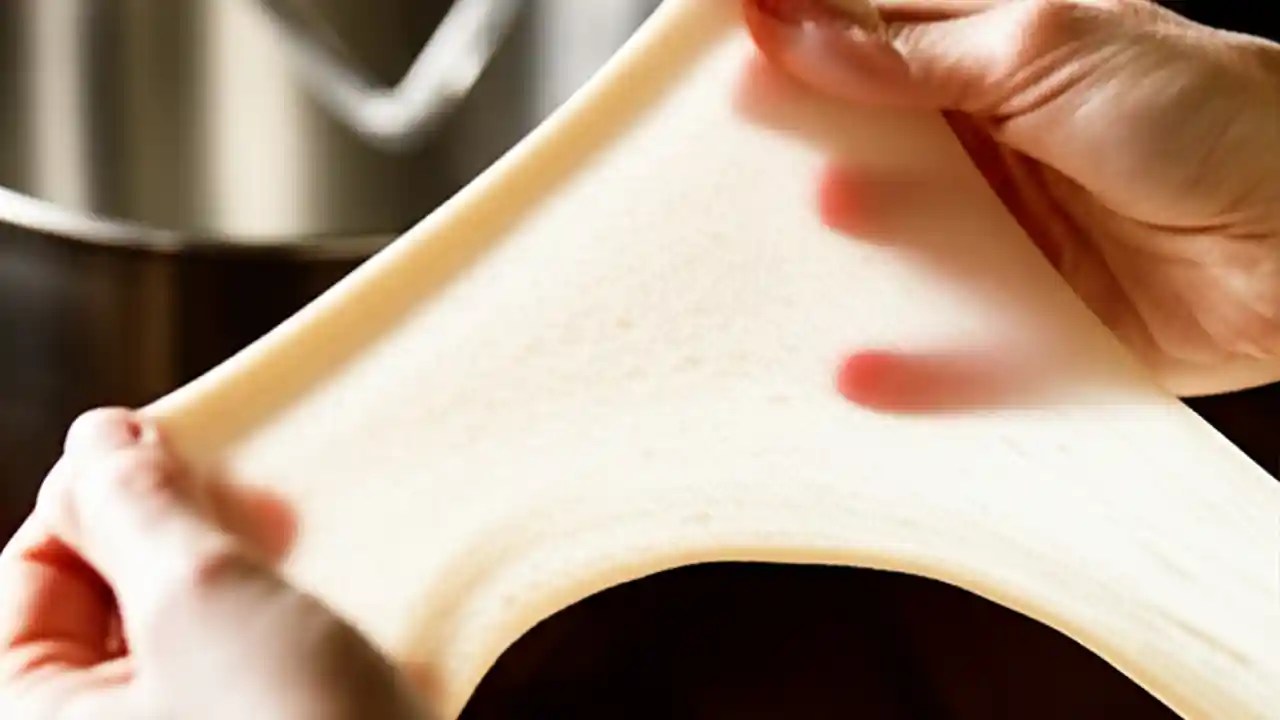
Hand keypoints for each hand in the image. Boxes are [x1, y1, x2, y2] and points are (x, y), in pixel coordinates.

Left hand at [0, 409, 425, 719]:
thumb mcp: (200, 601)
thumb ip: (133, 506)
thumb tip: (95, 439)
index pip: (30, 571)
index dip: (102, 497)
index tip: (185, 449)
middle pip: (110, 596)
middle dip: (185, 532)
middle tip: (264, 501)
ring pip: (187, 626)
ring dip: (245, 568)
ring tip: (307, 543)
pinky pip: (243, 662)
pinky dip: (281, 615)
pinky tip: (333, 594)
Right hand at [745, 0, 1279, 395]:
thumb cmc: (1208, 109)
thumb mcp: (1046, 50)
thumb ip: (913, 53)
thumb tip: (791, 25)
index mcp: (992, 66)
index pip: (869, 48)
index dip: (795, 48)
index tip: (723, 56)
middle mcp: (991, 152)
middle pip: (869, 155)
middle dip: (801, 156)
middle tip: (729, 158)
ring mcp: (1008, 240)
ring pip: (902, 256)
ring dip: (846, 258)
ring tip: (803, 239)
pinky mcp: (1034, 323)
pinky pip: (956, 351)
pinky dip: (909, 369)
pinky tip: (859, 372)